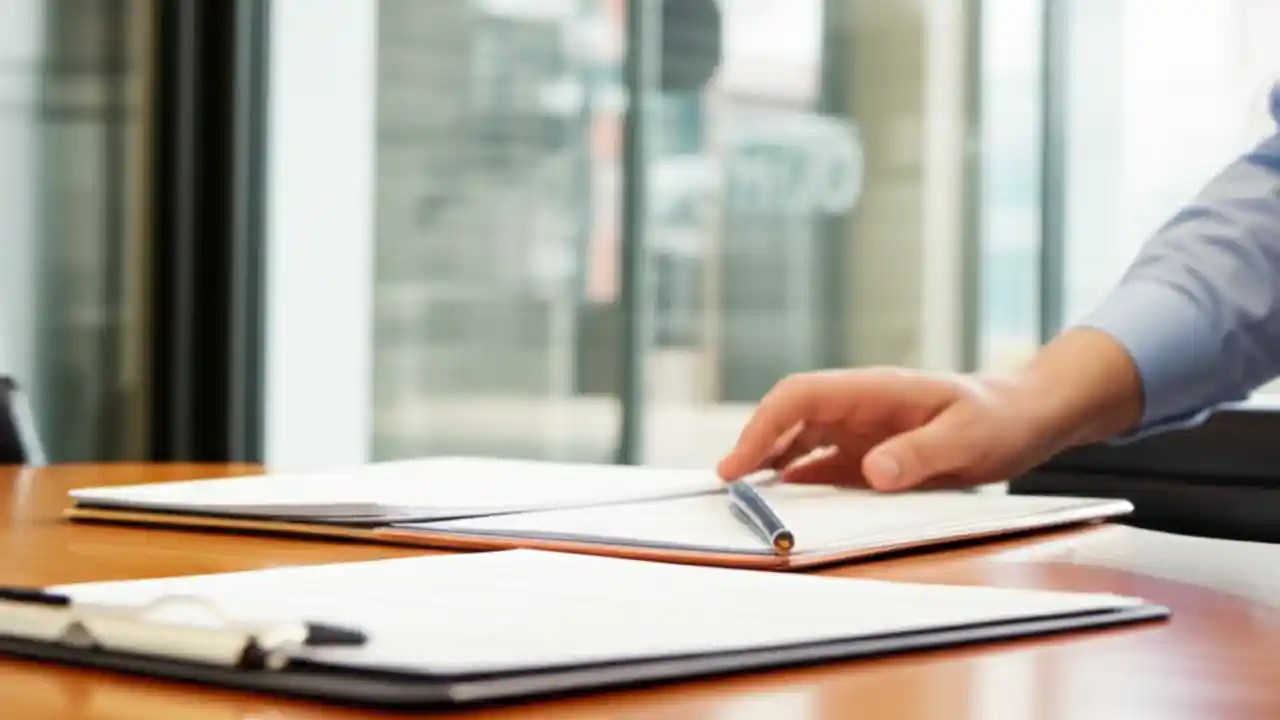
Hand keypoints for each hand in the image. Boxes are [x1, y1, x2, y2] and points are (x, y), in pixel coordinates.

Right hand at [716, 329, 1143, 491]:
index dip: (763, 425)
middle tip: (729, 486)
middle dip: (754, 446)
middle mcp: (857, 406)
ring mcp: (860, 429)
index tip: (741, 462)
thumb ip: (920, 453)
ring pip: (798, 439)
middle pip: (789, 417)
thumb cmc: (999, 419)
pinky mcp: (868, 454)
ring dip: (770, 462)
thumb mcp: (966, 438)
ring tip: (747, 497)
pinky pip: (821, 464)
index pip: (800, 396)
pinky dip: (797, 480)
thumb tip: (873, 471)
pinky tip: (785, 502)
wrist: (1024, 418)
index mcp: (872, 390)